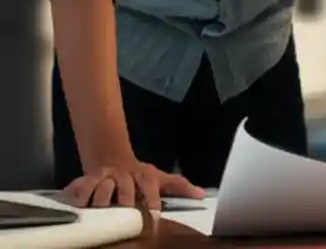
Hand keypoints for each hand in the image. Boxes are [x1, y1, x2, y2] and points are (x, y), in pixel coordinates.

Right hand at [65, 158, 204, 209]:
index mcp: (143, 176)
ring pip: (100, 187)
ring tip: (98, 209)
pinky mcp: (86, 180)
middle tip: (124, 211)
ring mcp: (104, 177)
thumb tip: (201, 195)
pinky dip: (76, 194)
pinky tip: (76, 203)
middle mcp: (123, 176)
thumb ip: (179, 187)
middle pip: (124, 188)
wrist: (111, 158)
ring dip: (99, 197)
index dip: (153, 200)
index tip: (155, 215)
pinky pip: (79, 186)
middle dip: (124, 200)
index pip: (150, 186)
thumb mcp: (160, 178)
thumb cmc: (138, 175)